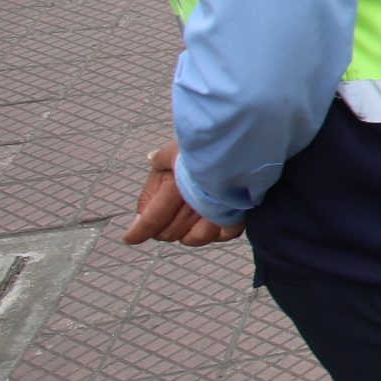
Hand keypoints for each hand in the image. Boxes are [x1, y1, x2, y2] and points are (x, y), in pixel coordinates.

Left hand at [123, 144, 241, 246]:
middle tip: (159, 222)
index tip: (129, 238)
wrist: (251, 142)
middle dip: (160, 230)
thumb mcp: (182, 144)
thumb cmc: (214, 143)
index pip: (153, 219)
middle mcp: (196, 203)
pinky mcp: (240, 214)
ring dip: (185, 233)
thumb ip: (162, 157)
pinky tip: (210, 223)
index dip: (138, 232)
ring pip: (195, 238)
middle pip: (170, 232)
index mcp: (177, 187)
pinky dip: (214, 233)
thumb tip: (151, 159)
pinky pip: (223, 235)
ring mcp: (219, 211)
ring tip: (184, 222)